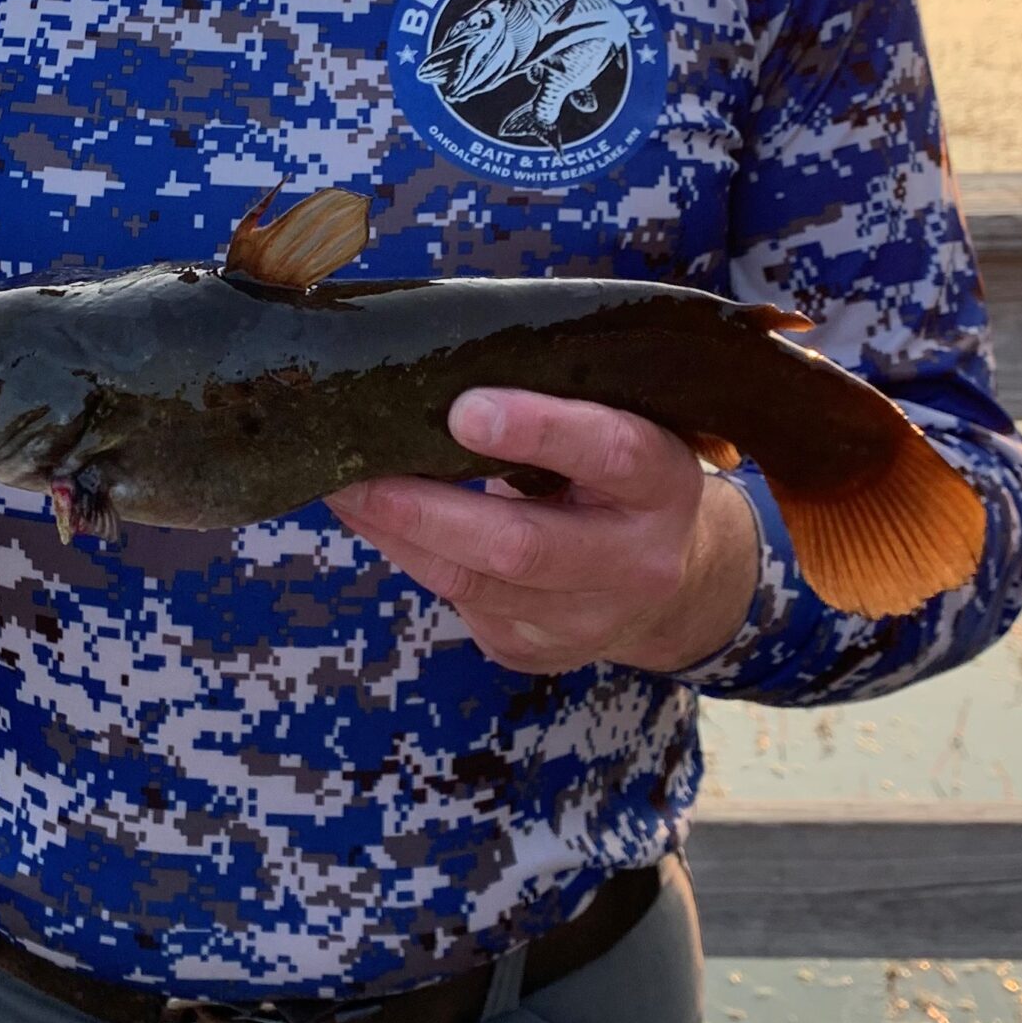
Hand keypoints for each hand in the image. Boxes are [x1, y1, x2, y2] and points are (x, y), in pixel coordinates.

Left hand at [326, 387, 760, 675]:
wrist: (676, 583)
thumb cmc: (618, 476)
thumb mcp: (621, 428)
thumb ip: (559, 404)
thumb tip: (440, 372)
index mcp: (664, 482)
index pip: (608, 452)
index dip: (538, 431)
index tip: (464, 410)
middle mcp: (637, 561)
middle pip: (523, 547)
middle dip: (429, 511)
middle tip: (357, 475)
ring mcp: (588, 619)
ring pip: (476, 585)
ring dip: (398, 536)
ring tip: (345, 492)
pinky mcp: (539, 649)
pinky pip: (460, 606)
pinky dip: (410, 558)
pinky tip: (377, 522)